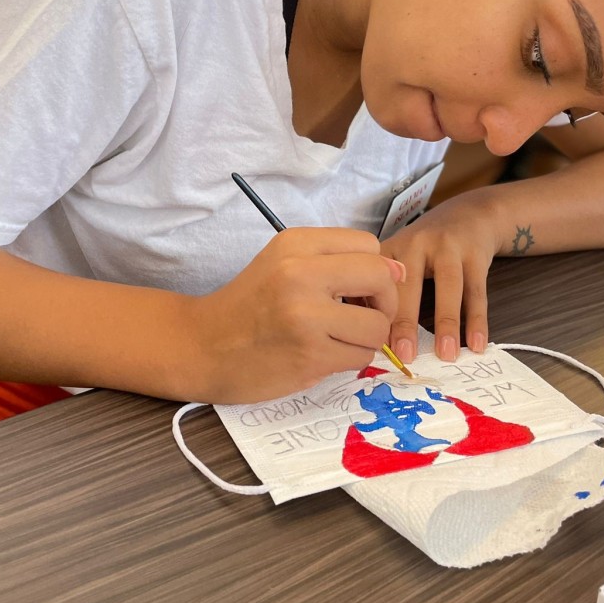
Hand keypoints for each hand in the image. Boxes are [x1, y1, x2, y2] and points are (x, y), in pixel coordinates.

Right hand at [192, 228, 404, 402]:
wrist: (203, 346)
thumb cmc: (250, 306)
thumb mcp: (285, 264)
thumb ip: (337, 262)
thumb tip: (400, 272)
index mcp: (296, 243)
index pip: (369, 245)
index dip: (375, 271)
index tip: (358, 289)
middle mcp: (301, 272)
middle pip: (382, 279)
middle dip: (384, 302)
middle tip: (362, 315)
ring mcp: (306, 315)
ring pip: (377, 326)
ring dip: (366, 339)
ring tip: (336, 338)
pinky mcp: (310, 354)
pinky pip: (361, 357)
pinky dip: (350, 359)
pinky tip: (322, 354)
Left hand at [380, 190, 504, 363]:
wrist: (469, 213)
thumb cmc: (426, 246)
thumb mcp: (399, 256)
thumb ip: (379, 288)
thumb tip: (359, 331)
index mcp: (392, 248)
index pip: (376, 283)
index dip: (372, 313)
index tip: (371, 345)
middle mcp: (418, 243)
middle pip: (410, 284)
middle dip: (406, 321)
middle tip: (404, 355)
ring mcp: (450, 247)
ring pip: (449, 287)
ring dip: (447, 322)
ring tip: (446, 355)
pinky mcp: (476, 254)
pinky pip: (477, 291)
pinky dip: (477, 320)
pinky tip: (476, 344)